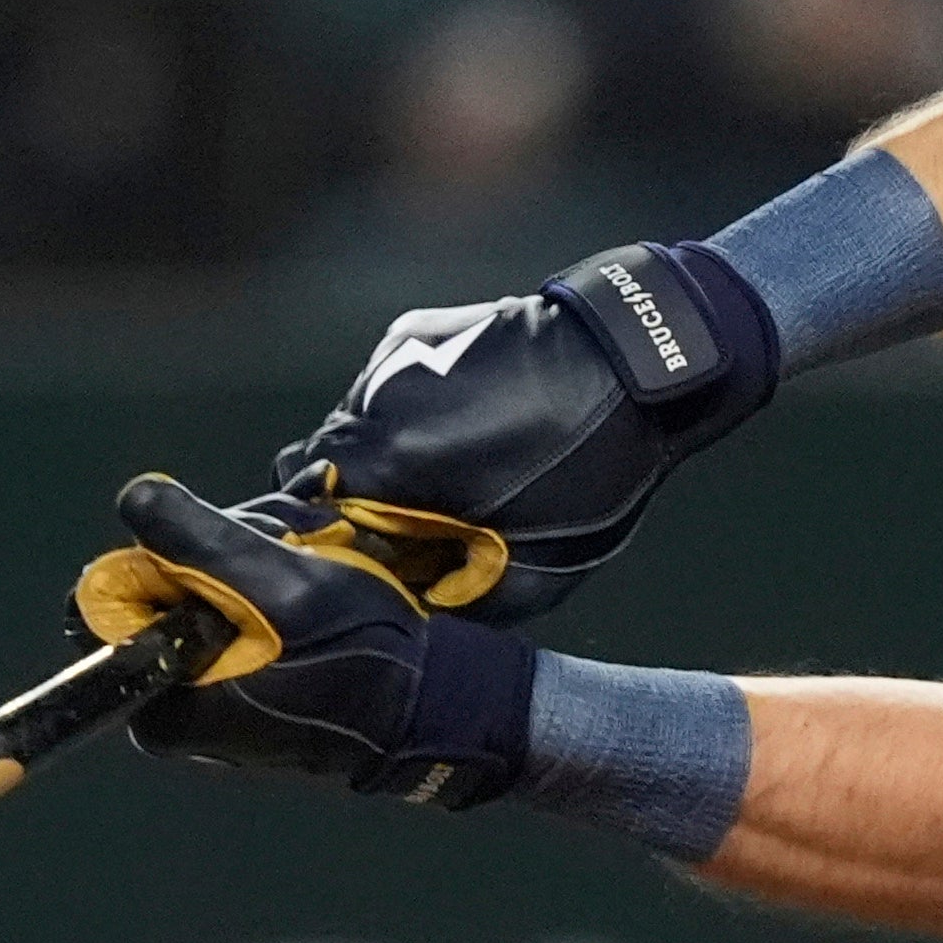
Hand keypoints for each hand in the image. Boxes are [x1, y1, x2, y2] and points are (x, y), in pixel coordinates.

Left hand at [72, 475, 534, 806]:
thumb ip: (196, 539)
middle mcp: (176, 707)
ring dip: (262, 550)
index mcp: (164, 703)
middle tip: (295, 542)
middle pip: (162, 586)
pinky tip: (321, 565)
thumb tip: (133, 501)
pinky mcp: (247, 677)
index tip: (236, 544)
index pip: (112, 601)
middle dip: (228, 547)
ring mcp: (212, 693)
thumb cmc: (359, 651)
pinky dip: (275, 575)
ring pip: (204, 584)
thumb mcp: (279, 584)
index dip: (169, 551)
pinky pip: (237, 605)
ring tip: (321, 552)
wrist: (434, 700)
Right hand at [277, 244, 775, 627]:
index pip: (310, 513)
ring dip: (375, 462)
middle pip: (316, 467)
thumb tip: (411, 611)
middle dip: (349, 506)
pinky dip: (397, 421)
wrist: (632, 364)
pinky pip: (378, 392)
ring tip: (436, 481)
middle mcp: (373, 403)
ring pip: (346, 428)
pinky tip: (450, 434)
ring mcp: (388, 360)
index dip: (335, 548)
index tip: (372, 567)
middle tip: (405, 533)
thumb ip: (457, 601)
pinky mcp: (410, 331)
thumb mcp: (532, 570)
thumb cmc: (591, 471)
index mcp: (391, 460)